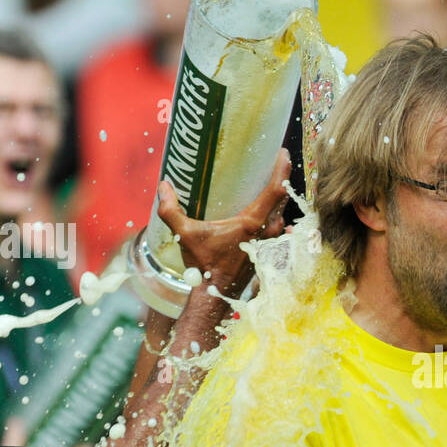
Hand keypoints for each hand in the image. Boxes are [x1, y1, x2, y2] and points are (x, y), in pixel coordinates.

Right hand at [155, 148, 290, 297]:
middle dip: (282, 177)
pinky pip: (278, 226)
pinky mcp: (269, 250)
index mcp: (252, 223)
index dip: (281, 169)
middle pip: (282, 198)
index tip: (282, 153)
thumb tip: (163, 185)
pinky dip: (277, 213)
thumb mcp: (185, 235)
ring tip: (273, 180)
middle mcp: (267, 231)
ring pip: (281, 212)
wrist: (216, 293)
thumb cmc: (204, 264)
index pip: (276, 190)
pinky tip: (272, 209)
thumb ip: (171, 209)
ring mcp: (271, 242)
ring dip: (279, 197)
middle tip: (276, 160)